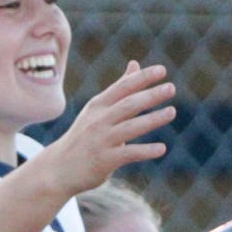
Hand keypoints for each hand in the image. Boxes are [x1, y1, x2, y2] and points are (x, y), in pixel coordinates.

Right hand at [42, 61, 178, 198]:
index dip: (142, 78)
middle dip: (150, 95)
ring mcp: (102, 140)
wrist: (60, 168)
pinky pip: (128, 153)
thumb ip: (119, 89)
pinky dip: (145, 151)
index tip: (162, 70)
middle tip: (171, 88)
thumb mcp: (98, 109)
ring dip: (152, 119)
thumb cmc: (84, 136)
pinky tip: (162, 148)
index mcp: (98, 105)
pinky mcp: (105, 160)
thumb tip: (135, 64)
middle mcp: (99, 120)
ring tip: (172, 112)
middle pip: (128, 105)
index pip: (122, 87)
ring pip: (130, 127)